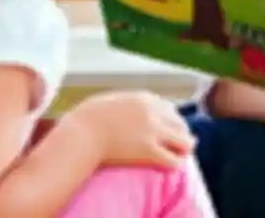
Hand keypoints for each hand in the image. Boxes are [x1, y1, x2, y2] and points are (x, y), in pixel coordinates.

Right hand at [75, 90, 194, 167]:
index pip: (171, 109)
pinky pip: (173, 160)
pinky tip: (169, 166)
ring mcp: (153, 131)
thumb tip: (124, 108)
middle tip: (176, 145)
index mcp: (145, 98)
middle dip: (180, 135)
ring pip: (185, 142)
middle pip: (181, 124)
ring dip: (182, 149)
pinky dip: (174, 164)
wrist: (80, 133)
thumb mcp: (110, 101)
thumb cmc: (86, 119)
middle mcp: (154, 112)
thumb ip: (125, 104)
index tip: (167, 130)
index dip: (171, 121)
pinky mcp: (148, 151)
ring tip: (178, 156)